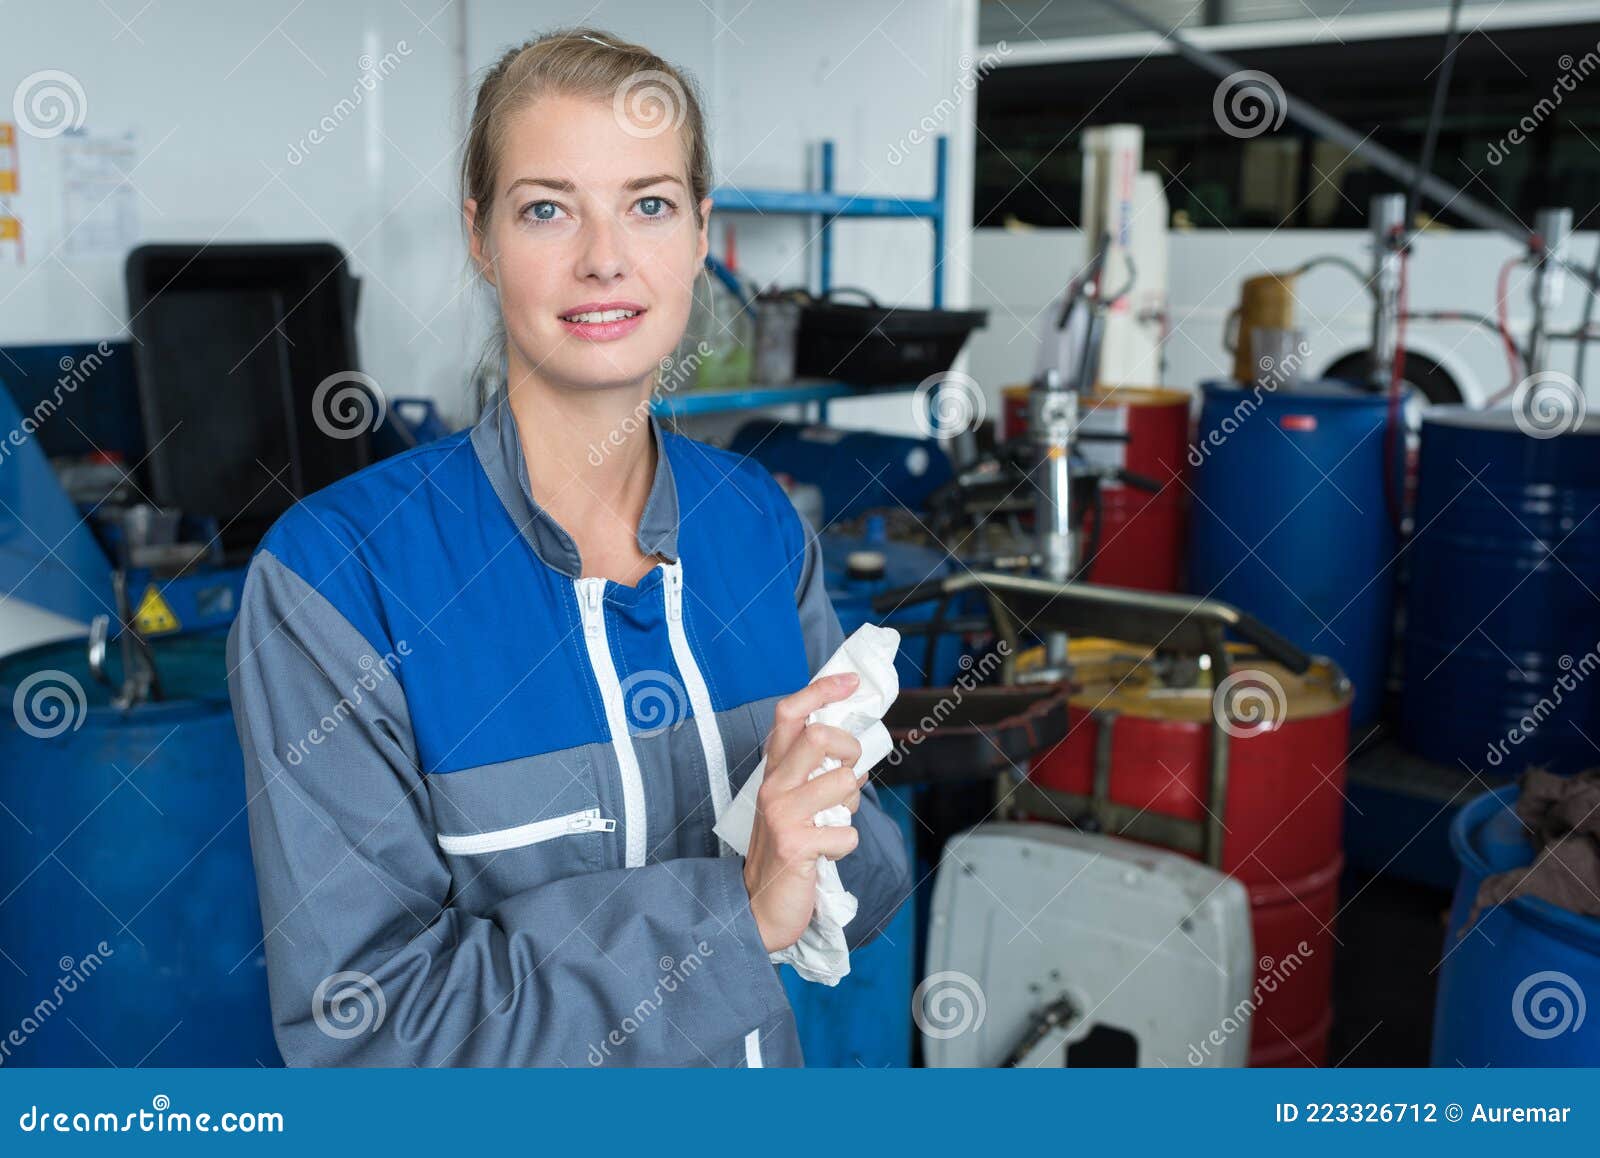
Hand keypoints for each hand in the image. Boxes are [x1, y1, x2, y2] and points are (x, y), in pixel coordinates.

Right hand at [743, 672, 866, 952]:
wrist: (759, 907)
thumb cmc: (785, 849)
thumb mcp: (795, 802)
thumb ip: (816, 773)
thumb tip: (857, 751)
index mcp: (773, 770)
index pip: (790, 713)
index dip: (821, 690)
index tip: (850, 681)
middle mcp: (773, 785)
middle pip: (820, 735)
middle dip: (850, 750)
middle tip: (848, 772)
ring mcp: (781, 813)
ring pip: (843, 782)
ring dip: (852, 804)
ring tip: (833, 822)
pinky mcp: (795, 844)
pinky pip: (847, 833)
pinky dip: (846, 845)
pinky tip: (826, 854)